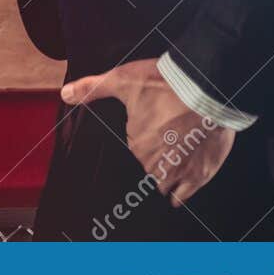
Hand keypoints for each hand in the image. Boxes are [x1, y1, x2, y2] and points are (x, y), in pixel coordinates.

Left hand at [61, 58, 235, 206]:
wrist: (208, 88)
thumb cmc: (165, 83)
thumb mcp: (122, 79)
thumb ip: (93, 88)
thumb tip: (65, 94)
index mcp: (136, 144)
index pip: (132, 153)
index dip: (139, 142)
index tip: (146, 134)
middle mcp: (154, 163)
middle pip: (147, 169)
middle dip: (151, 160)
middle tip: (160, 145)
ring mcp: (179, 171)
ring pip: (163, 184)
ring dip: (163, 176)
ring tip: (168, 165)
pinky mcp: (201, 174)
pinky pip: (184, 195)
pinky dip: (180, 193)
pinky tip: (177, 192)